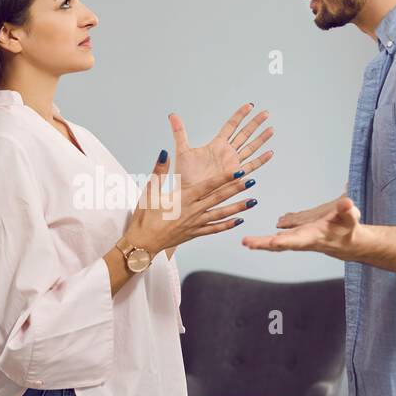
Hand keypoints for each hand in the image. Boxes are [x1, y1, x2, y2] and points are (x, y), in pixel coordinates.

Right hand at [123, 149, 258, 254]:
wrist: (141, 243)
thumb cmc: (144, 217)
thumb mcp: (149, 191)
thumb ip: (159, 171)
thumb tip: (164, 152)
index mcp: (182, 199)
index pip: (207, 185)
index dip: (224, 177)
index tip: (237, 170)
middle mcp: (192, 211)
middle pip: (218, 198)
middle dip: (236, 189)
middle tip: (251, 180)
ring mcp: (195, 224)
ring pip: (221, 214)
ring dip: (238, 207)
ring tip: (253, 201)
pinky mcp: (194, 234)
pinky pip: (214, 229)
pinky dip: (227, 225)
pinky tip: (239, 221)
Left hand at [170, 103, 273, 189]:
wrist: (188, 194)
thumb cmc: (184, 175)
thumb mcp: (182, 151)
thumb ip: (180, 132)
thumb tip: (172, 115)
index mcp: (216, 145)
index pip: (231, 126)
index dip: (240, 115)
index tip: (249, 105)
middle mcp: (227, 153)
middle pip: (244, 134)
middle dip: (255, 124)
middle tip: (266, 113)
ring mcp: (233, 164)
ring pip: (250, 148)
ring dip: (261, 139)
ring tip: (271, 129)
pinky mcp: (236, 176)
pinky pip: (251, 166)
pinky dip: (261, 160)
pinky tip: (269, 153)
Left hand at [242, 192, 362, 256]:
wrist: (347, 244)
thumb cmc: (347, 228)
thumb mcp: (349, 217)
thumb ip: (346, 210)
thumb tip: (346, 202)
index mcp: (314, 236)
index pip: (297, 239)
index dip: (285, 240)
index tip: (272, 241)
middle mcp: (302, 241)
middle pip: (280, 244)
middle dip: (264, 243)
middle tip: (247, 243)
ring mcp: (296, 241)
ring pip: (275, 244)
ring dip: (260, 243)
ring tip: (245, 242)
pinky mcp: (293, 238)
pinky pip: (275, 241)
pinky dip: (263, 242)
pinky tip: (250, 242)